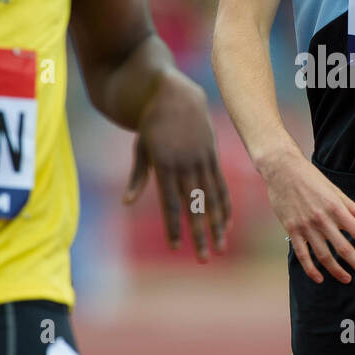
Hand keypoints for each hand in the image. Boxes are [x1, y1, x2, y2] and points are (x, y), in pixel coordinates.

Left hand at [123, 71, 230, 259]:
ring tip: (220, 248)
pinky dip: (225, 206)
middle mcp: (186, 165)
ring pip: (213, 199)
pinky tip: (227, 225)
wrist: (176, 96)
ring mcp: (202, 161)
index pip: (170, 204)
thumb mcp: (141, 149)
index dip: (173, 227)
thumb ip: (137, 177)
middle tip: (203, 258)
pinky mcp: (212, 157)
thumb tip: (127, 203)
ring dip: (217, 226)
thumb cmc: (152, 125)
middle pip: (195, 207)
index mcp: (165, 165)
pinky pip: (221, 185)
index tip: (174, 247)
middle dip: (199, 234)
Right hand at [264, 151, 354, 283]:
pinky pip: (302, 255)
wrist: (283, 170)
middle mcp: (322, 220)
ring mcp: (306, 226)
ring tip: (347, 279)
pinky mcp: (292, 230)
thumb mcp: (336, 191)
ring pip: (324, 256)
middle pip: (344, 248)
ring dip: (337, 271)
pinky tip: (319, 278)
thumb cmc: (312, 179)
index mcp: (336, 208)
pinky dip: (311, 269)